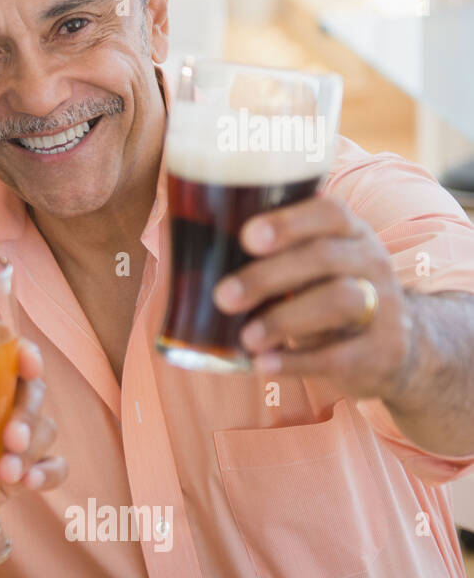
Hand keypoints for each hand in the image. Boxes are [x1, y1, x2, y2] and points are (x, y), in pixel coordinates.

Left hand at [0, 339, 66, 519]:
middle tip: (10, 437)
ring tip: (6, 472)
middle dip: (28, 413)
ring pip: (45, 429)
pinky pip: (53, 467)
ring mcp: (11, 439)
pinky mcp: (20, 472)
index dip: (26, 354)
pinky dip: (47, 472)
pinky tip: (28, 482)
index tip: (27, 363)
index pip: (7, 354)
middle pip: (33, 393)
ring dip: (32, 448)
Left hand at [212, 196, 416, 401]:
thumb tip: (180, 239)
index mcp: (349, 233)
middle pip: (325, 258)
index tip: (247, 236)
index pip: (330, 213)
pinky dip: (297, 362)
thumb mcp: (311, 266)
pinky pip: (340, 355)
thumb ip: (268, 253)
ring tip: (245, 338)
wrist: (398, 346)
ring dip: (284, 319)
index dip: (289, 222)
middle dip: (268, 276)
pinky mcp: (380, 352)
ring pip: (340, 301)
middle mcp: (370, 262)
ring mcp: (382, 307)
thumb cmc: (327, 292)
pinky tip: (263, 365)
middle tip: (223, 296)